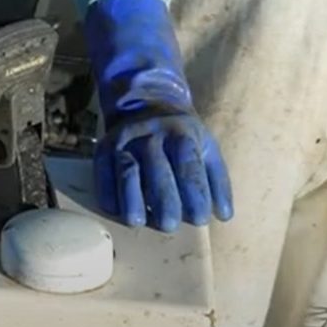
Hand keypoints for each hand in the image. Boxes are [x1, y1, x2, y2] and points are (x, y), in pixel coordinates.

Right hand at [86, 0, 233, 232]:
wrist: (145, 101)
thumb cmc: (181, 133)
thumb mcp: (206, 145)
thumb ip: (217, 180)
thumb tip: (223, 215)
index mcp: (181, 134)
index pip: (189, 168)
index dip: (195, 196)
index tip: (199, 219)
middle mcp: (152, 136)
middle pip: (158, 172)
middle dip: (164, 202)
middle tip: (169, 225)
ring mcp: (125, 141)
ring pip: (127, 172)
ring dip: (131, 200)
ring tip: (137, 222)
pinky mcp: (103, 149)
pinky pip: (103, 174)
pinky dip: (108, 194)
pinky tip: (117, 210)